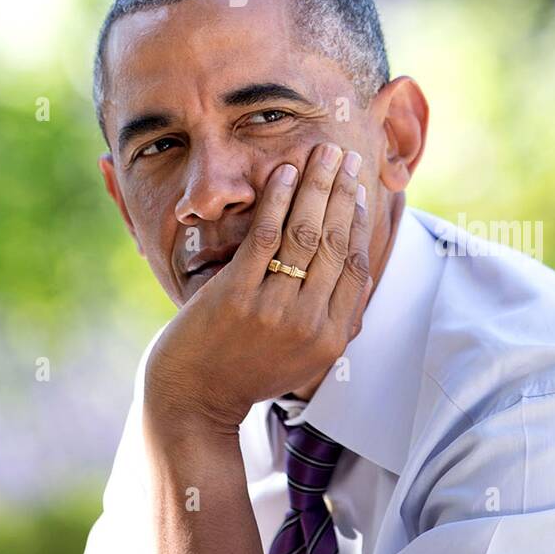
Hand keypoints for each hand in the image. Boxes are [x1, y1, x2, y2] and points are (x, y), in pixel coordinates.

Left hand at [143, 144, 372, 432]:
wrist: (194, 400)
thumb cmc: (245, 371)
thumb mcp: (303, 358)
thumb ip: (330, 320)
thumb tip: (357, 273)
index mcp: (331, 338)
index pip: (357, 267)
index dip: (359, 221)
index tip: (360, 189)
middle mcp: (308, 324)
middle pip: (336, 243)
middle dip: (344, 191)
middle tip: (348, 156)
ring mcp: (273, 309)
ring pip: (306, 233)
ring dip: (317, 185)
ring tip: (322, 152)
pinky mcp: (237, 295)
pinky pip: (266, 235)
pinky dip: (278, 198)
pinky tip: (285, 171)